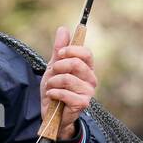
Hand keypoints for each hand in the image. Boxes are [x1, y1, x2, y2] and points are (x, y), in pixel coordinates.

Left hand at [39, 25, 97, 140]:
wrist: (51, 113)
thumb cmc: (55, 89)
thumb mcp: (53, 67)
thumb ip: (59, 50)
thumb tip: (63, 29)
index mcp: (86, 68)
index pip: (85, 53)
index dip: (71, 50)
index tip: (58, 54)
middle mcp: (90, 78)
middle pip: (76, 64)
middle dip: (58, 67)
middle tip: (52, 73)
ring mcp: (88, 92)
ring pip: (68, 79)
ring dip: (53, 82)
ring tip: (51, 87)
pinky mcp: (82, 103)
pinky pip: (66, 93)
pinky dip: (54, 93)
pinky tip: (52, 96)